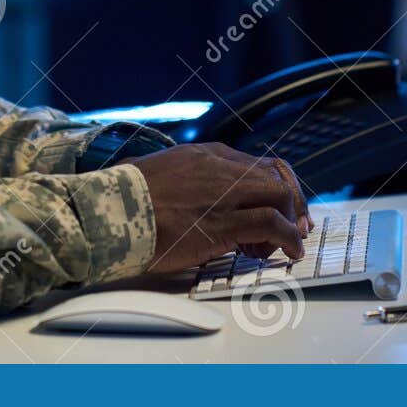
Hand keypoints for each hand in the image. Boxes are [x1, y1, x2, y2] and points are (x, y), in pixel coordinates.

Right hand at [130, 143, 310, 272]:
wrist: (108, 212)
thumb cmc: (125, 199)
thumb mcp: (160, 174)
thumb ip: (185, 179)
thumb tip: (192, 194)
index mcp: (206, 154)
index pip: (258, 164)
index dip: (278, 186)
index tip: (284, 206)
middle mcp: (219, 168)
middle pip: (277, 177)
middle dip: (294, 203)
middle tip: (298, 226)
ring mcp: (222, 194)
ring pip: (279, 196)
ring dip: (291, 222)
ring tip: (289, 243)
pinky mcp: (221, 223)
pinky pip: (271, 224)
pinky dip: (288, 238)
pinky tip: (288, 251)